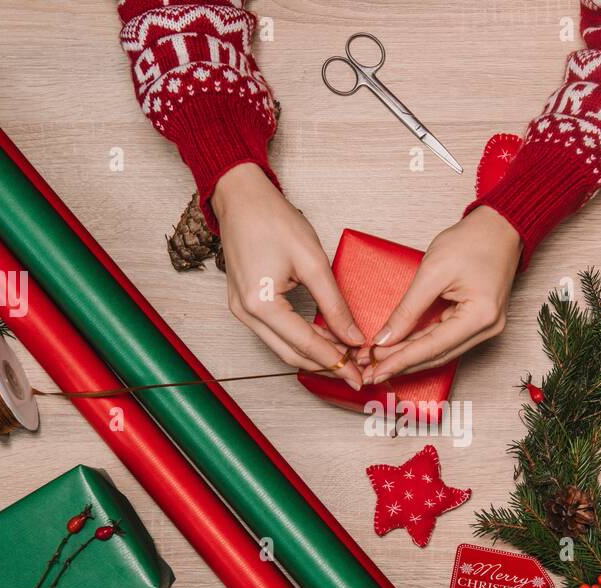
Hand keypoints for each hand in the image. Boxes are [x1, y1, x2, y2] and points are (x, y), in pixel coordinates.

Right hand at [211, 164, 364, 388]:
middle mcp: (246, 314)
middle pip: (291, 355)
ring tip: (344, 359)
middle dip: (326, 366)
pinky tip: (323, 340)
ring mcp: (241, 311)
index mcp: (260, 304)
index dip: (336, 361)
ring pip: (282, 347)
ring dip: (313, 355)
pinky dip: (299, 341)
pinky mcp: (243, 304)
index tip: (359, 376)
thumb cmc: (273, 220)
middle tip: (356, 373)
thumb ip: (334, 304)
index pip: (305, 344)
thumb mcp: (313, 261)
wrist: (241, 198)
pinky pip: (275, 333)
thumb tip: (353, 337)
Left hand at [360, 206, 521, 383]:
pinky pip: (445, 340)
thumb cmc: (472, 241)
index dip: (401, 360)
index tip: (375, 370)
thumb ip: (408, 309)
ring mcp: (485, 328)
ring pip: (440, 351)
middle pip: (437, 355)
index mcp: (481, 316)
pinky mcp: (477, 323)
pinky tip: (400, 350)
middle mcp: (488, 329)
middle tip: (369, 370)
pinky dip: (421, 345)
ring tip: (378, 362)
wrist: (499, 227)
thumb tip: (385, 338)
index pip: (433, 347)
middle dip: (401, 363)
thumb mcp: (433, 271)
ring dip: (409, 357)